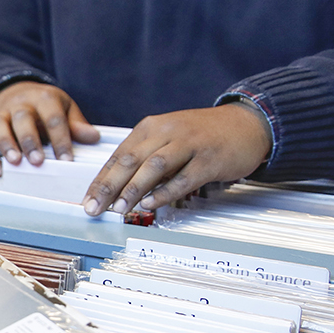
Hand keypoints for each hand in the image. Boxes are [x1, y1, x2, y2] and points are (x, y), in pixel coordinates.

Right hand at [0, 81, 101, 172]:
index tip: (66, 159)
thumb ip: (76, 123)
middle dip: (30, 141)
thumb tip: (93, 137)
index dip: (60, 139)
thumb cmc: (42, 104)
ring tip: (15, 162)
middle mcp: (21, 104)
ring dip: (7, 145)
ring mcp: (3, 114)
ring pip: (1, 127)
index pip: (53, 117)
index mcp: (44, 98)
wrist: (13, 90)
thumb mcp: (63, 107)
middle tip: (38, 160)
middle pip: (23, 120)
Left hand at [81, 103, 271, 216]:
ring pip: (153, 167)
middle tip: (94, 207)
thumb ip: (145, 158)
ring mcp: (188, 145)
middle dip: (108, 186)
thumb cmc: (202, 134)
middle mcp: (167, 132)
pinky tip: (151, 204)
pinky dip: (164, 193)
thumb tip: (117, 188)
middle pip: (130, 160)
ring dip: (133, 189)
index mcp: (151, 127)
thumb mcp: (168, 137)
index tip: (87, 199)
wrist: (246, 123)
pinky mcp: (208, 160)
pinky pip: (182, 179)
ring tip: (119, 209)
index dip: (100, 179)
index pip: (118, 155)